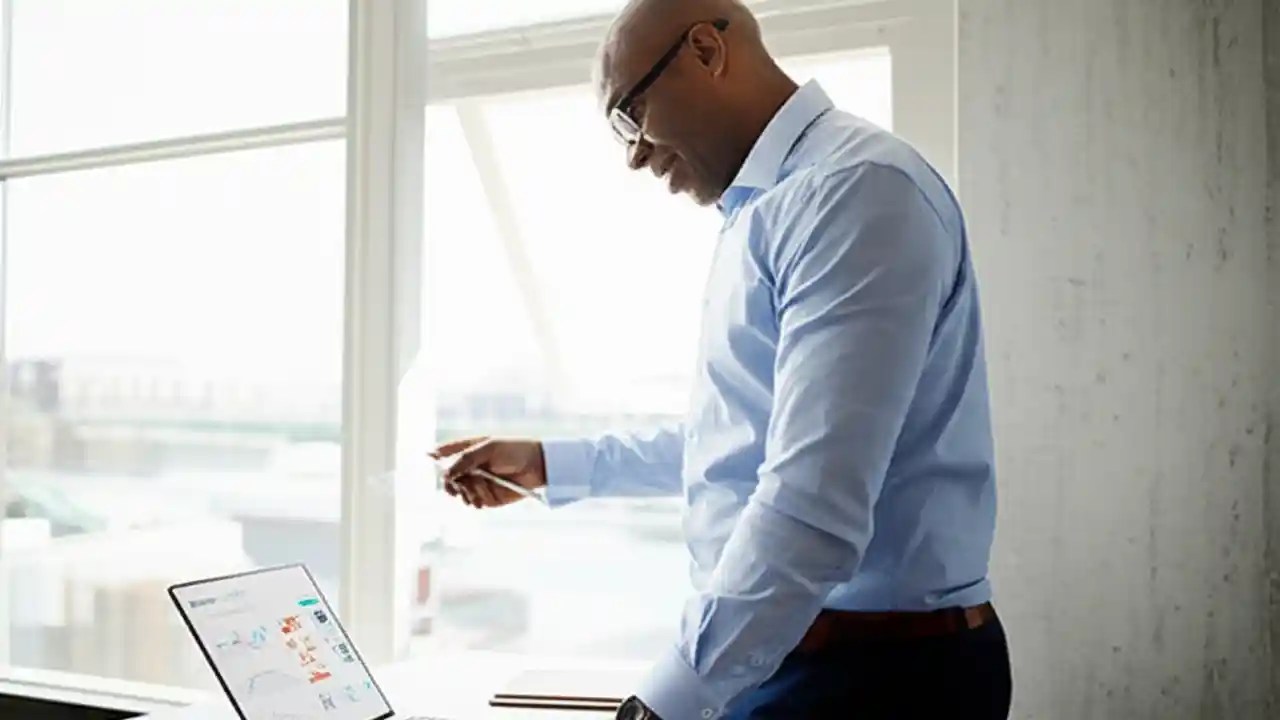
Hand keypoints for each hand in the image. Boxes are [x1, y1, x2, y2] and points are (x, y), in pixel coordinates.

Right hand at [430, 437, 546, 508]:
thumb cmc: (515, 450)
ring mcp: (479, 482)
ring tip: (473, 491)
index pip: (448, 451)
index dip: (437, 454)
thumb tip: (447, 473)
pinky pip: (473, 501)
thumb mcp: (489, 449)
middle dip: (450, 482)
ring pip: (459, 491)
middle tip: (454, 485)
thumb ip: (466, 459)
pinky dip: (473, 501)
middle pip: (450, 476)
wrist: (538, 466)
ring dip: (464, 492)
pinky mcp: (487, 497)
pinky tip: (480, 500)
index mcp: (471, 449)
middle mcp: (472, 467)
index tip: (429, 456)